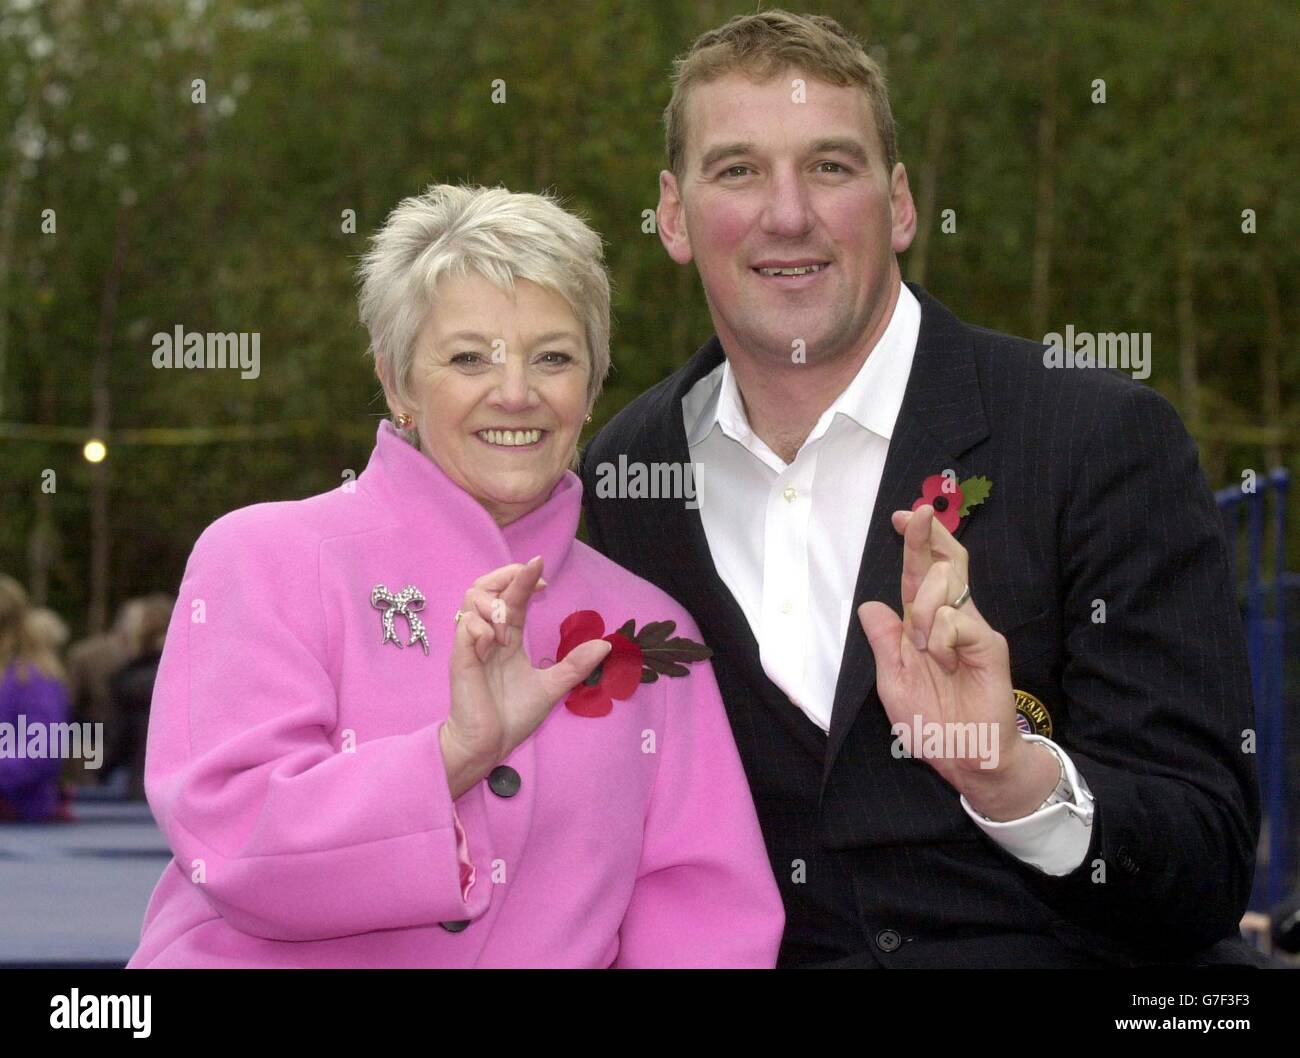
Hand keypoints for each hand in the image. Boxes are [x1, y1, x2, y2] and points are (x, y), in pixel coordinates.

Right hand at [439, 556, 610, 798]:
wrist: (487, 746)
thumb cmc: (511, 717)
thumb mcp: (551, 687)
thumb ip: (575, 665)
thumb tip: (605, 645)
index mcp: (507, 639)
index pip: (512, 597)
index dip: (525, 580)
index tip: (545, 583)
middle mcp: (487, 636)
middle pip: (485, 586)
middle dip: (505, 575)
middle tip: (526, 579)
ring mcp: (471, 645)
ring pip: (471, 598)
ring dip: (494, 603)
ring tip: (507, 630)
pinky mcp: (460, 659)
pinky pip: (465, 626)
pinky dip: (481, 627)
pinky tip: (493, 643)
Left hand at [857, 505, 1057, 818]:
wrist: (965, 759)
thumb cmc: (932, 725)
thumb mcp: (892, 683)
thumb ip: (884, 643)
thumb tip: (871, 605)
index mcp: (924, 627)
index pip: (921, 575)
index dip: (916, 543)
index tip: (904, 516)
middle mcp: (949, 620)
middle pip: (944, 563)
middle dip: (924, 537)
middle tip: (912, 517)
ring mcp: (972, 630)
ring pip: (945, 584)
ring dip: (923, 608)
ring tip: (923, 648)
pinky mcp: (989, 646)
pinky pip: (957, 620)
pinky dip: (939, 636)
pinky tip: (940, 659)